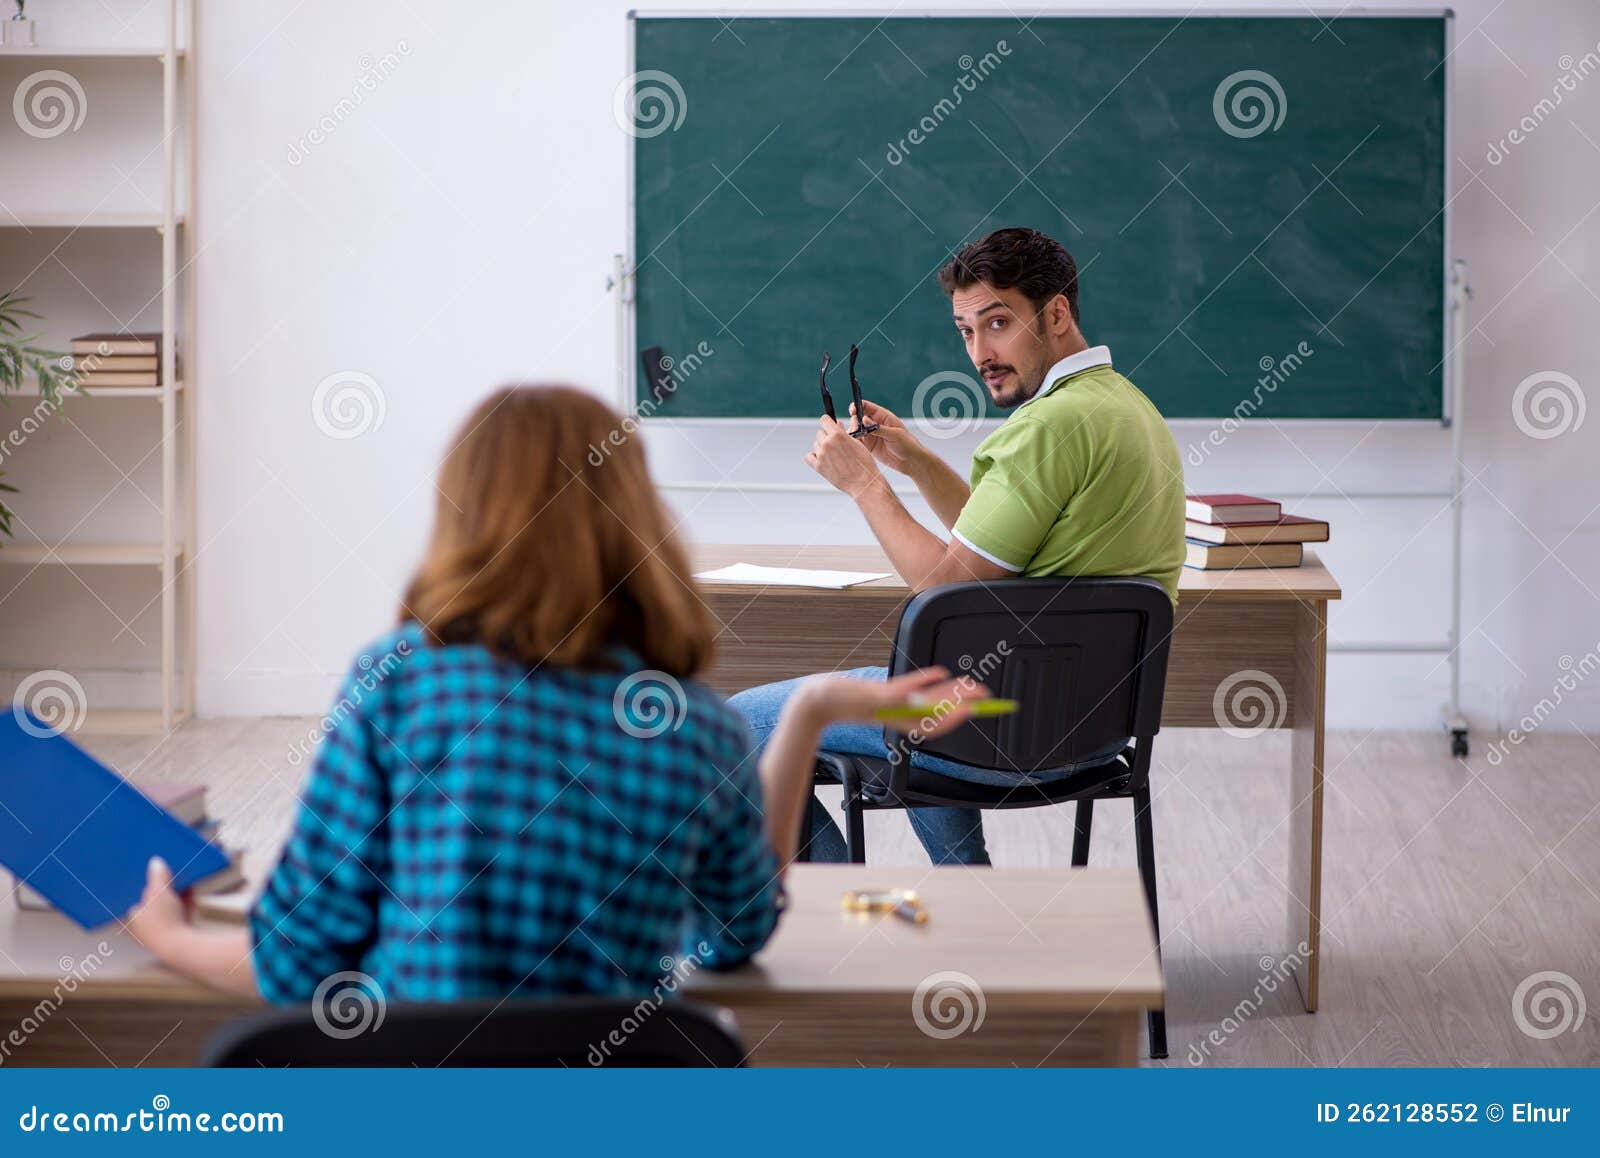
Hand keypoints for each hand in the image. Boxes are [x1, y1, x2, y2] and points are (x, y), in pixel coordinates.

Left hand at [125, 857, 191, 950]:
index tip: (144, 873)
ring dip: (174, 895)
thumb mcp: (159, 891)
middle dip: (160, 889)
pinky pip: (180, 914)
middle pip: (151, 904)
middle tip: (166, 873)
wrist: (181, 946)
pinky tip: (190, 888)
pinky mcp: (177, 936)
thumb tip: (155, 862)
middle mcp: (142, 929)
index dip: (139, 885)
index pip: (132, 899)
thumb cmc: (162, 920)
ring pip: (167, 909)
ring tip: (181, 878)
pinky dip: (184, 902)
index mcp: (130, 919)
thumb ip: (157, 876)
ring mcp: (161, 934)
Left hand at [791, 666, 990, 737]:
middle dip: (964, 705)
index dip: (958, 718)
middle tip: (986, 696)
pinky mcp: (876, 695)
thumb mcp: (879, 702)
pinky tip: (940, 673)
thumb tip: (927, 688)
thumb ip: (903, 698)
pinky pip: (904, 689)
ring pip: (927, 704)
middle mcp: (896, 717)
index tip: (978, 708)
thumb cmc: (848, 701)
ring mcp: (888, 707)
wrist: (819, 701)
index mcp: (898, 721)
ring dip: (952, 695)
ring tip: (972, 686)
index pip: (935, 725)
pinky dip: (923, 681)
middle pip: (937, 715)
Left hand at [804, 414, 881, 497]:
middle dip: (827, 436)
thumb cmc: (863, 463)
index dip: (828, 422)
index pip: (824, 420)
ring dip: (822, 447)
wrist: (863, 482)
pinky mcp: (818, 467)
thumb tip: (837, 425)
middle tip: (836, 444)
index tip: (830, 426)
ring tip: (834, 455)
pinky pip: (809, 457)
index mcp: (837, 435)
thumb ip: (843, 433)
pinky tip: (822, 458)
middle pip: (820, 433)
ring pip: (816, 444)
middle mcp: (827, 443)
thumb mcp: (856, 442)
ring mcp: (821, 455)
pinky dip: (814, 456)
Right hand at [849, 400, 924, 475]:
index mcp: (883, 416)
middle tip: (857, 429)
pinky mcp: (869, 446)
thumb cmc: (907, 444)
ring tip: (856, 437)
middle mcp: (875, 424)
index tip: (853, 410)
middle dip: (854, 421)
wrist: (910, 461)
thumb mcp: (894, 434)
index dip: (858, 406)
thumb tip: (864, 419)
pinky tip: (855, 444)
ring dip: (853, 432)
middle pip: (858, 418)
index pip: (867, 407)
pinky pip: (858, 442)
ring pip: (856, 430)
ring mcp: (871, 435)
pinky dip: (854, 442)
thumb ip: (878, 428)